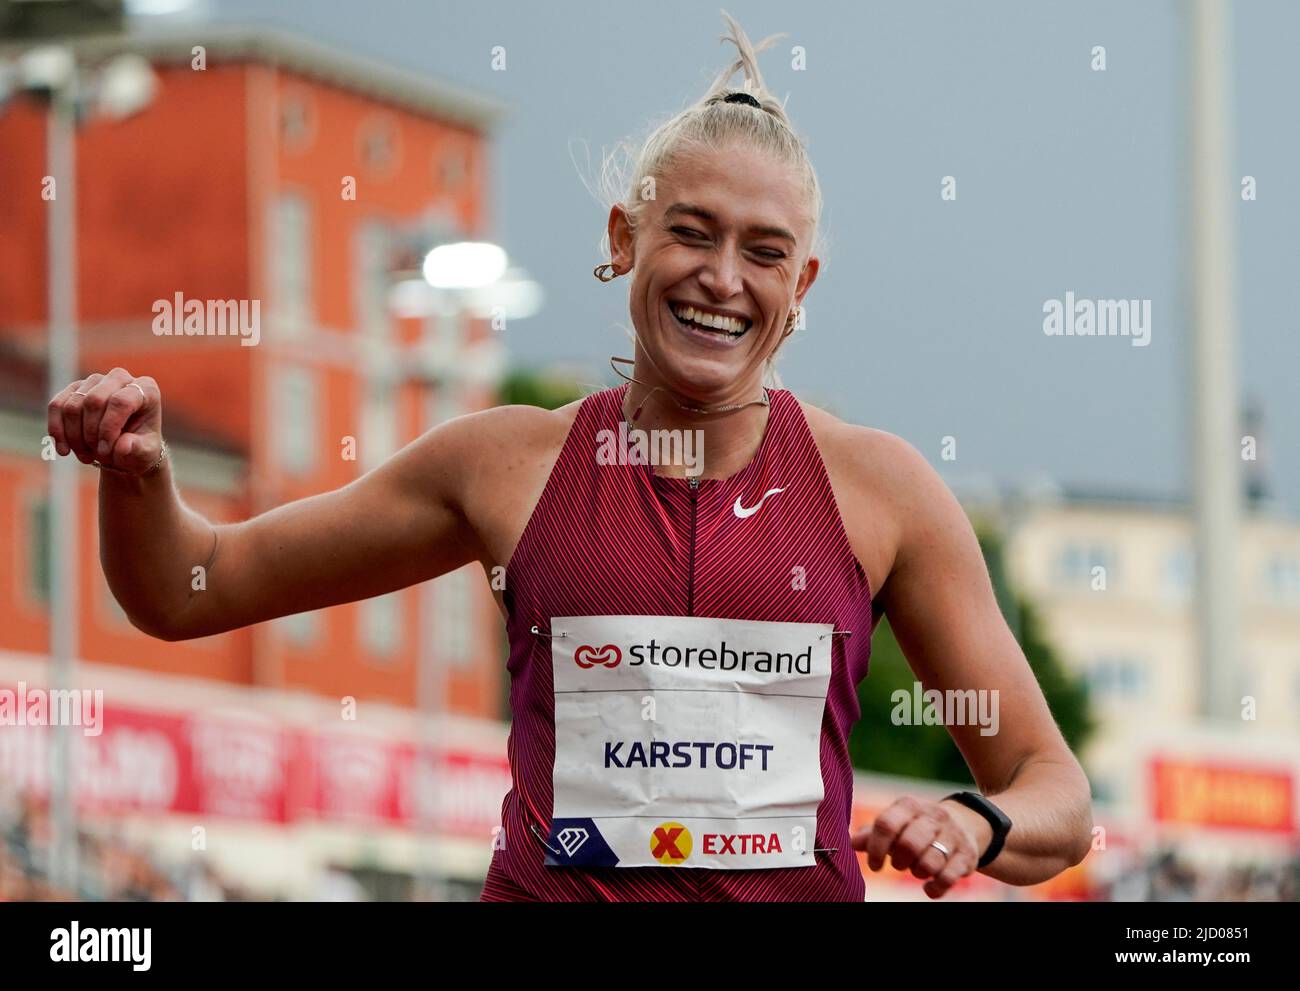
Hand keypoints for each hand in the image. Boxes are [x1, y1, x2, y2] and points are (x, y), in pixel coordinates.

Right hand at [47, 367, 163, 475]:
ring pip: (72, 405)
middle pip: (94, 400)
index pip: (121, 402)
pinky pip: (56, 406)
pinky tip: (64, 450)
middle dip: (90, 433)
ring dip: (74, 436)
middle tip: (96, 455)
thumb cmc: (139, 448)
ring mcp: (96, 381)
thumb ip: (137, 449)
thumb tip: (123, 446)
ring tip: (86, 457)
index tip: (106, 451)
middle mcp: (121, 378)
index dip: (109, 428)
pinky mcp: (75, 388)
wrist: (124, 449)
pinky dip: (57, 431)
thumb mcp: (145, 453)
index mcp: (146, 389)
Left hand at [851, 795, 991, 898]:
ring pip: (929, 862)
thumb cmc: (918, 826)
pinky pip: (948, 878)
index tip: (875, 864)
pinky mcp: (968, 855)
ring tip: (916, 869)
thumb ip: (873, 833)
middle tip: (899, 865)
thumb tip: (851, 842)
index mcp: (909, 806)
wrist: (966, 822)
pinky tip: (928, 886)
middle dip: (899, 862)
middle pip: (909, 844)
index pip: (886, 824)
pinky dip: (934, 888)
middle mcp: (933, 816)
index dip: (876, 848)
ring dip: (917, 873)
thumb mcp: (897, 822)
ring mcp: (953, 835)